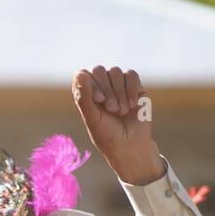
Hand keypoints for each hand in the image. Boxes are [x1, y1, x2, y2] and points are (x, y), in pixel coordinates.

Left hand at [71, 66, 163, 184]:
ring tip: (121, 111)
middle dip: (107, 90)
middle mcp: (100, 86)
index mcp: (86, 93)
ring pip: (115, 72)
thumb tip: (80, 74)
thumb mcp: (92, 119)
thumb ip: (84, 98)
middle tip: (112, 109)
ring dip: (119, 92)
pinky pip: (131, 75)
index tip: (98, 100)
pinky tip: (132, 105)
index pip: (83, 75)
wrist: (130, 145)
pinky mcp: (133, 86)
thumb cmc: (107, 134)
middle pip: (99, 71)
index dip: (90, 84)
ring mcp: (117, 85)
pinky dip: (131, 89)